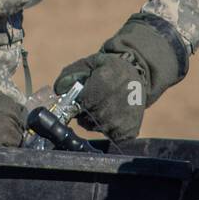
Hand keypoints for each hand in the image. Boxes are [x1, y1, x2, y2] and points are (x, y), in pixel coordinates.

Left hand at [55, 13, 189, 143]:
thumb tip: (59, 91)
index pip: (78, 105)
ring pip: (96, 128)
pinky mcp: (128, 131)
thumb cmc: (110, 69)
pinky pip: (111, 136)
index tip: (81, 99)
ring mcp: (119, 121)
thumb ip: (70, 74)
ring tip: (106, 106)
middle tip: (95, 102)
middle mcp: (110, 106)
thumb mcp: (90, 63)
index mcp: (100, 86)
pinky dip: (111, 128)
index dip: (77, 103)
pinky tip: (115, 115)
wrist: (140, 73)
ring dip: (97, 120)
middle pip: (85, 119)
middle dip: (85, 112)